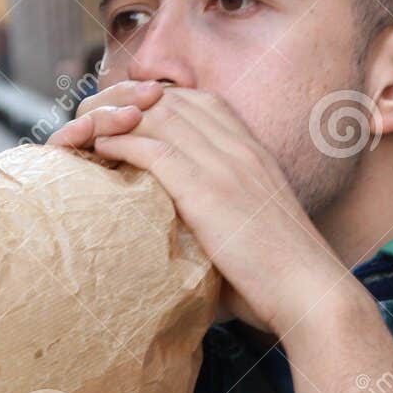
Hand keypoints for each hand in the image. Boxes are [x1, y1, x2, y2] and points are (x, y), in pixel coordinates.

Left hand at [48, 83, 357, 336]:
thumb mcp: (250, 227)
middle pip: (167, 99)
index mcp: (252, 150)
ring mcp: (225, 164)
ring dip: (111, 118)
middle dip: (120, 100)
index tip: (124, 115)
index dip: (154, 100)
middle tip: (87, 117)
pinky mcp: (208, 190)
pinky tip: (97, 150)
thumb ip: (220, 215)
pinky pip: (152, 150)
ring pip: (154, 116)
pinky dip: (119, 143)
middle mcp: (239, 146)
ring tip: (82, 131)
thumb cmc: (279, 278)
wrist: (311, 294)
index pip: (196, 100)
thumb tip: (185, 239)